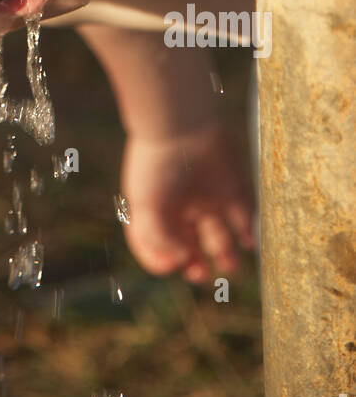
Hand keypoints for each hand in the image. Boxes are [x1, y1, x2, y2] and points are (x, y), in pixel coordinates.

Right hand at [119, 119, 255, 281]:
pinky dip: (250, 234)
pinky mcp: (234, 189)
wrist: (182, 124)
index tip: (174, 263)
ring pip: (220, 236)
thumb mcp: (146, 206)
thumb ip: (159, 240)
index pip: (158, 245)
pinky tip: (248, 242)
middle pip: (190, 245)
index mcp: (156, 211)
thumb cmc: (157, 164)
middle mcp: (182, 208)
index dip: (163, 260)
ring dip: (227, 255)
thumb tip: (181, 259)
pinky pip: (246, 218)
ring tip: (230, 265)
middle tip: (200, 272)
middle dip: (196, 265)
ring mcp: (209, 198)